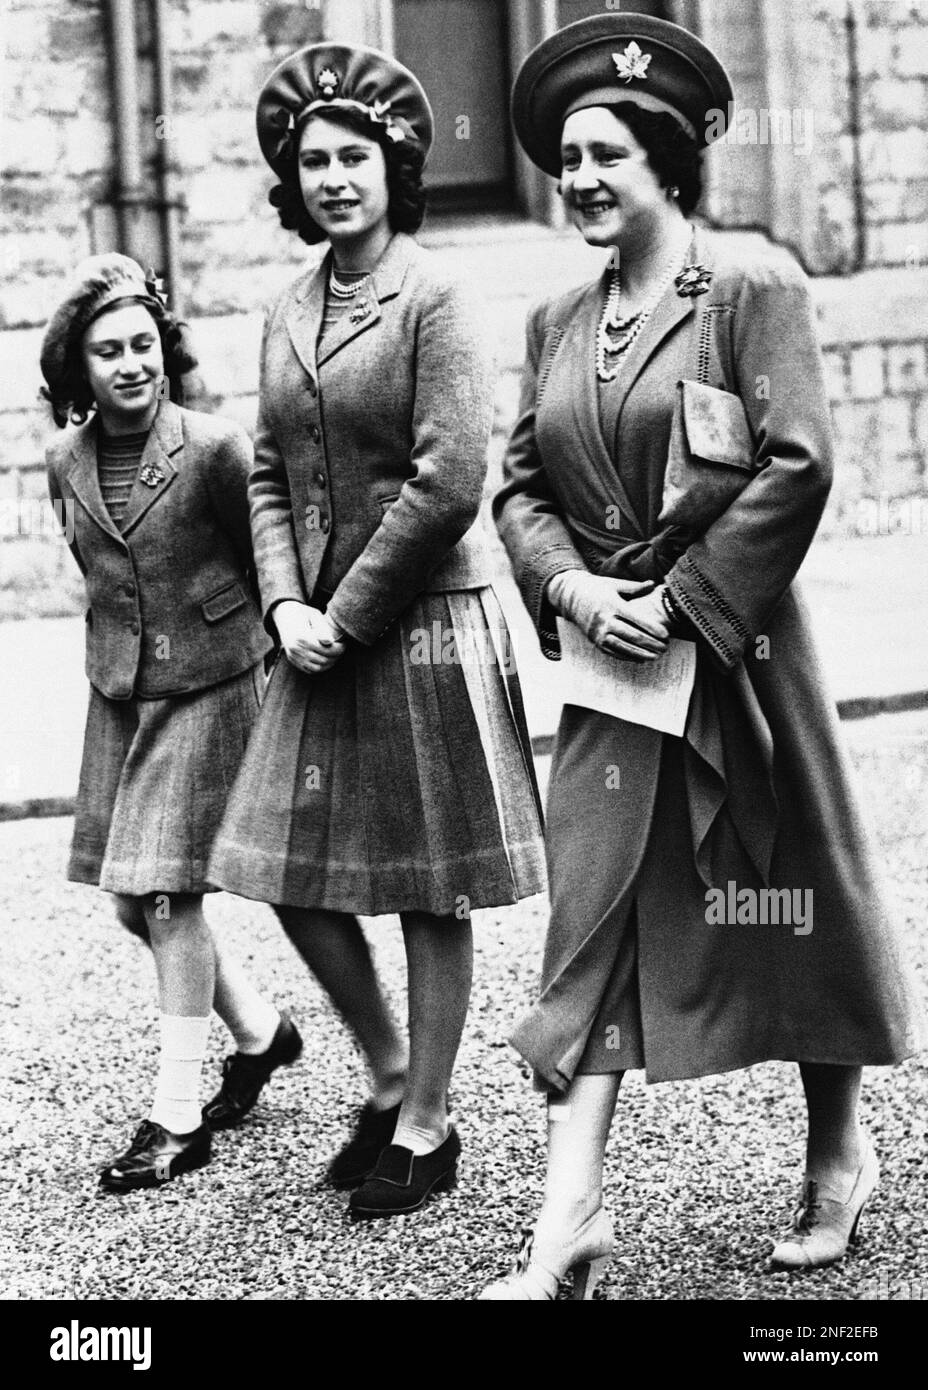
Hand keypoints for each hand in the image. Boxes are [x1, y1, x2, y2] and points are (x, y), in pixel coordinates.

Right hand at [273, 600, 346, 674]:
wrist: (284, 614)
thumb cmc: (304, 613)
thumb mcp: (315, 615)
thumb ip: (323, 629)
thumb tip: (329, 642)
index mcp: (301, 636)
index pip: (325, 649)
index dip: (338, 649)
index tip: (344, 644)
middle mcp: (295, 648)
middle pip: (322, 660)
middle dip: (336, 656)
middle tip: (342, 649)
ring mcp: (293, 655)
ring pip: (316, 668)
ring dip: (329, 663)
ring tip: (336, 655)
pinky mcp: (292, 660)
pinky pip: (309, 670)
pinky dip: (320, 668)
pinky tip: (327, 659)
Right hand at [547, 571, 668, 662]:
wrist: (571, 597)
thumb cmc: (597, 588)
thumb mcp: (614, 584)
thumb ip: (635, 587)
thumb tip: (654, 584)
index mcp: (611, 604)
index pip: (636, 619)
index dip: (652, 628)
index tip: (666, 634)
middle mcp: (604, 620)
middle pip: (631, 635)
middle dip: (651, 643)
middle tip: (665, 647)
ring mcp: (598, 632)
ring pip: (623, 647)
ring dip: (641, 654)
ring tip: (656, 656)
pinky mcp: (595, 641)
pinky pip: (614, 652)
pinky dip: (628, 656)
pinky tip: (641, 658)